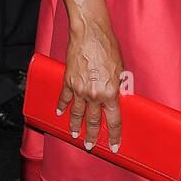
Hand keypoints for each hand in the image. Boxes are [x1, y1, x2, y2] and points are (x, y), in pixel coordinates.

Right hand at [56, 22, 123, 151]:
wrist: (90, 34)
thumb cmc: (108, 48)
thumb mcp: (120, 70)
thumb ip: (118, 86)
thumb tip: (118, 97)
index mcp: (110, 93)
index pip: (114, 121)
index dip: (114, 136)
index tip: (114, 146)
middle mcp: (94, 95)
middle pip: (94, 121)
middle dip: (92, 136)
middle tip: (90, 146)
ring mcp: (79, 90)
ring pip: (76, 114)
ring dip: (75, 126)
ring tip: (73, 135)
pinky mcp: (68, 81)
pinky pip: (64, 98)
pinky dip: (62, 106)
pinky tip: (60, 113)